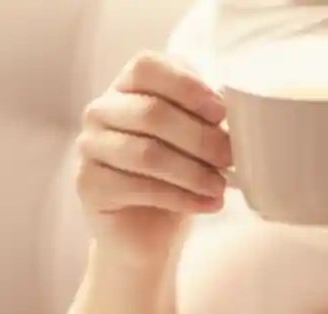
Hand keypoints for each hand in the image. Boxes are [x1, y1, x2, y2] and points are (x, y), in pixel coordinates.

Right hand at [76, 52, 232, 267]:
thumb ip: (206, 118)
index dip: (187, 86)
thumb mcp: (196, 141)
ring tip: (221, 187)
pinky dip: (181, 197)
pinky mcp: (89, 184)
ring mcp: (90, 147)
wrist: (147, 233)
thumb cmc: (175, 178)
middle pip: (152, 112)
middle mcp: (101, 111)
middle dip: (200, 137)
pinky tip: (207, 204)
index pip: (147, 67)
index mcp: (127, 88)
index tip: (222, 112)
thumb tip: (238, 113)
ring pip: (147, 153)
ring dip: (193, 172)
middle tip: (230, 158)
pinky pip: (138, 187)